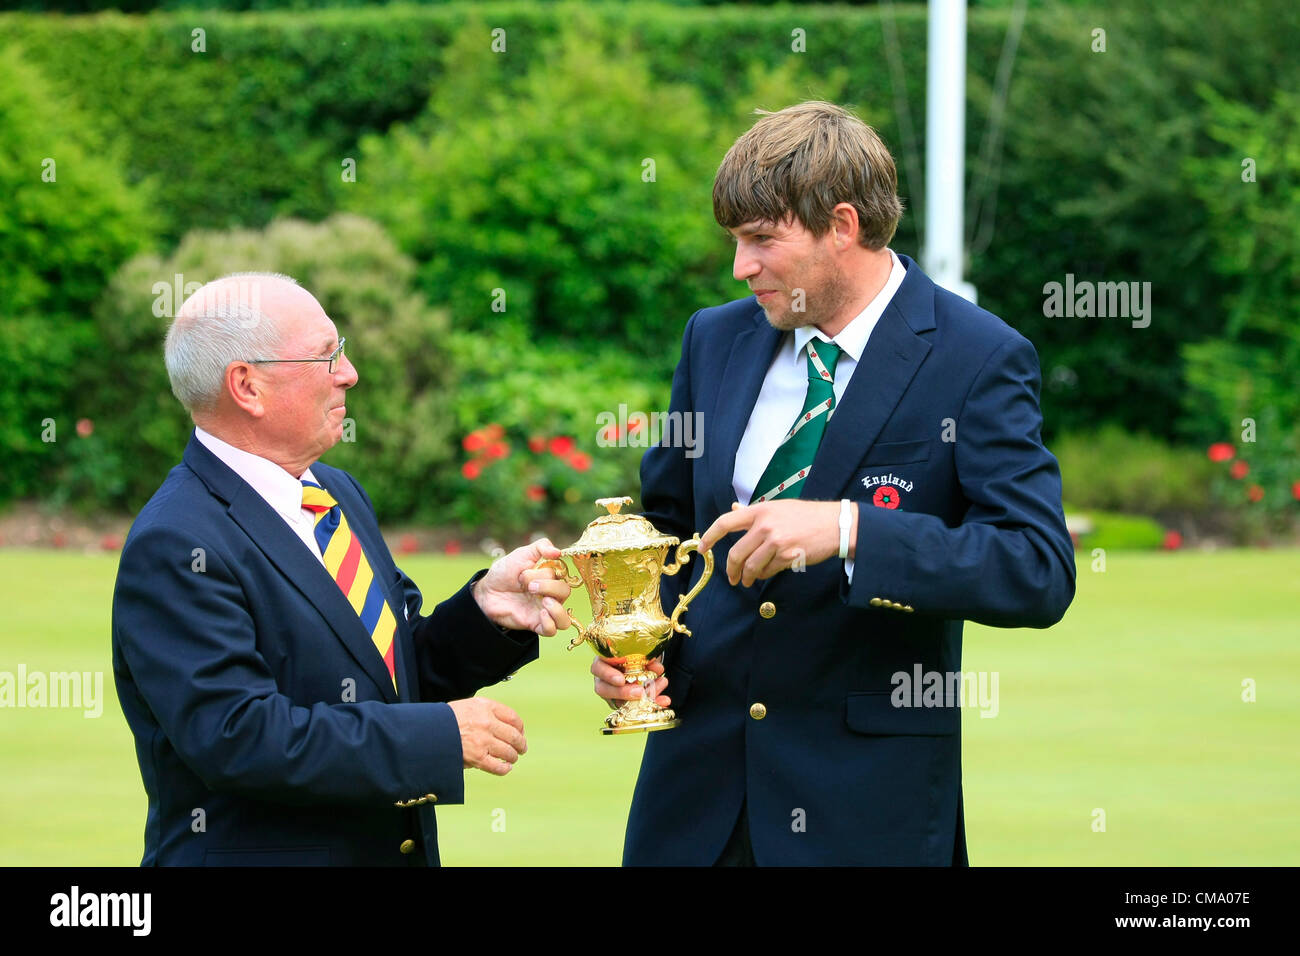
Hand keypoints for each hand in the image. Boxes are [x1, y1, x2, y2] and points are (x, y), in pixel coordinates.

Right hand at [447, 697, 526, 775]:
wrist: (429, 731)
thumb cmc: (447, 719)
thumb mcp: (469, 705)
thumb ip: (486, 711)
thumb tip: (503, 724)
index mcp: (486, 707)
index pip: (513, 718)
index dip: (520, 728)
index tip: (520, 732)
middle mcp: (487, 723)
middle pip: (515, 736)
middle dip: (520, 744)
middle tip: (521, 748)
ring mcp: (483, 741)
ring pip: (509, 752)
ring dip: (513, 757)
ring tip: (512, 758)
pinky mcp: (477, 758)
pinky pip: (498, 766)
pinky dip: (505, 769)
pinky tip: (506, 768)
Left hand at [472, 538, 572, 634]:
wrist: (487, 592)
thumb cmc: (504, 572)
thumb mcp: (521, 554)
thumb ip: (541, 547)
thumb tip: (559, 552)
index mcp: (550, 577)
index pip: (563, 575)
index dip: (549, 573)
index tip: (529, 570)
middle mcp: (550, 594)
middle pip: (565, 592)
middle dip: (548, 586)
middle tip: (528, 587)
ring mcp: (543, 611)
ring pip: (565, 619)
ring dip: (557, 609)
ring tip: (543, 602)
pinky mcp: (535, 624)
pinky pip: (552, 630)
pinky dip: (550, 623)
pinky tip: (540, 614)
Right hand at [591, 656, 668, 709]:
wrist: (644, 659)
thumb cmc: (636, 651)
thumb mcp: (641, 650)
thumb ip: (647, 657)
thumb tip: (657, 668)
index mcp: (604, 660)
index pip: (598, 668)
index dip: (607, 675)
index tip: (621, 680)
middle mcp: (604, 678)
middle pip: (604, 689)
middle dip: (623, 693)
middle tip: (640, 692)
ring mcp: (613, 692)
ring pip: (618, 701)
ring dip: (640, 700)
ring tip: (656, 695)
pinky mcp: (624, 702)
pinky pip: (634, 707)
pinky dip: (652, 703)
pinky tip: (663, 701)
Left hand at [700, 500, 855, 586]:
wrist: (834, 524)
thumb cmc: (805, 515)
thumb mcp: (777, 507)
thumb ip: (754, 512)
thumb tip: (734, 509)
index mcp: (759, 511)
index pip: (725, 523)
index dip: (710, 537)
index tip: (702, 549)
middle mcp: (765, 526)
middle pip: (736, 553)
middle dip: (731, 569)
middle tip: (732, 577)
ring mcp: (776, 542)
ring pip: (751, 566)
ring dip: (747, 577)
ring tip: (747, 581)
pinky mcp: (787, 556)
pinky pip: (767, 571)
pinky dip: (763, 576)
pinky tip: (764, 574)